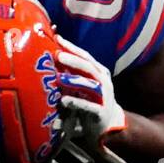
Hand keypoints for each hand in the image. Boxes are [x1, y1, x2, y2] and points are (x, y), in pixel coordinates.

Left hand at [54, 38, 125, 152]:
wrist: (110, 124)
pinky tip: (64, 100)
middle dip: (73, 60)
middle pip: (88, 67)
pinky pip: (87, 106)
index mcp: (99, 71)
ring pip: (89, 85)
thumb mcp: (84, 83)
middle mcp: (103, 81)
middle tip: (58, 55)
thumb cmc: (92, 99)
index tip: (58, 39)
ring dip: (74, 80)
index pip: (85, 56)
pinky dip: (76, 102)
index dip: (72, 47)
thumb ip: (72, 71)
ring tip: (59, 77)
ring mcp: (103, 96)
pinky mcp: (100, 112)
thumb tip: (54, 55)